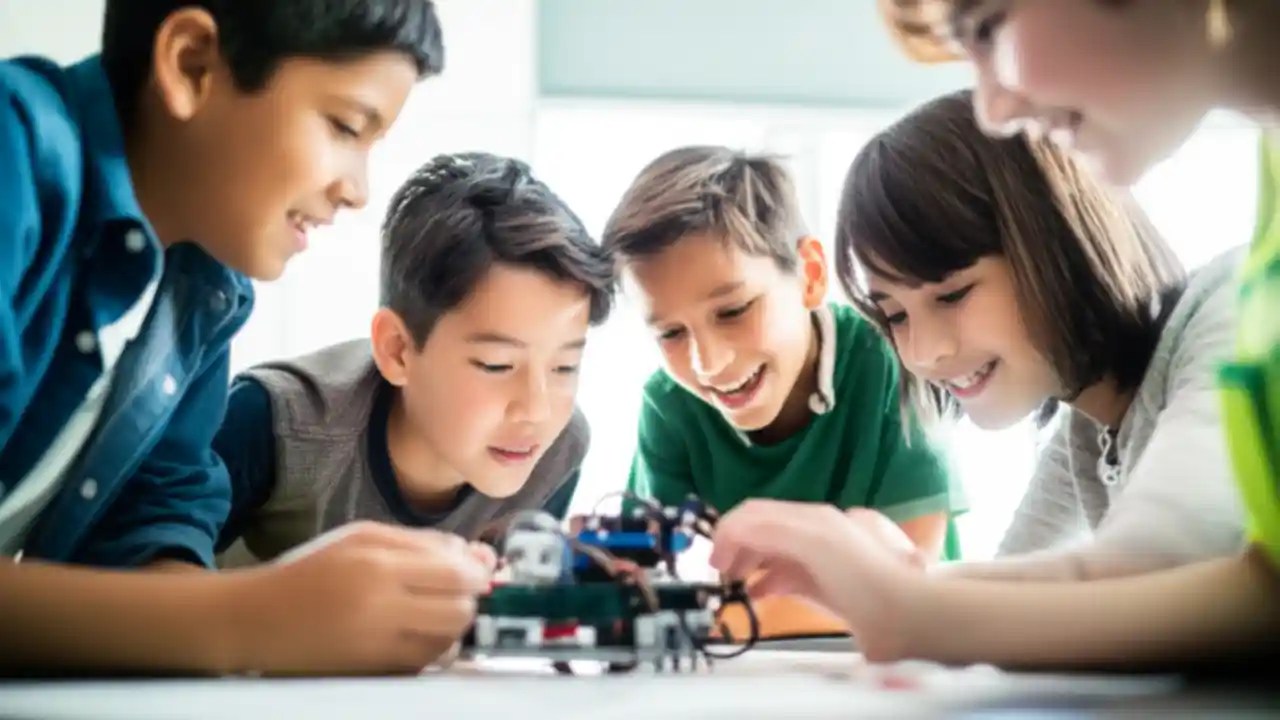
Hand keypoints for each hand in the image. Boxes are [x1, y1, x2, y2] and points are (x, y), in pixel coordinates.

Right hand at [224, 521, 492, 674]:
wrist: (258, 620)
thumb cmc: (313, 570)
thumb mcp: (363, 537)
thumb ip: (423, 542)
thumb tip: (477, 555)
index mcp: (378, 565)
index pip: (457, 574)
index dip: (478, 573)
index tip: (477, 570)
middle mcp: (381, 609)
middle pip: (459, 611)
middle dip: (469, 599)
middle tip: (457, 591)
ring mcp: (378, 648)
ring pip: (448, 641)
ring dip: (454, 625)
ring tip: (435, 610)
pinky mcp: (373, 674)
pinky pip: (426, 662)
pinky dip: (433, 647)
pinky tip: (417, 632)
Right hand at [709, 501, 922, 658]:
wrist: (913, 615)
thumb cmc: (863, 577)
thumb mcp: (814, 540)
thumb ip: (769, 529)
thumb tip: (732, 530)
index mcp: (812, 517)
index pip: (755, 513)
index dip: (728, 532)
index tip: (713, 563)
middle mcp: (817, 530)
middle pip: (763, 531)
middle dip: (736, 547)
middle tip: (719, 577)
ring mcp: (825, 559)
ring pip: (774, 554)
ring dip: (749, 564)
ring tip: (734, 586)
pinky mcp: (832, 586)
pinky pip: (791, 578)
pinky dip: (769, 582)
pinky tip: (759, 595)